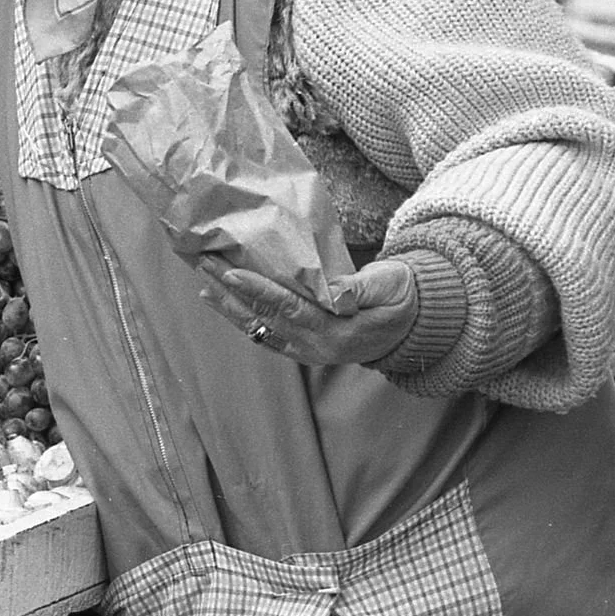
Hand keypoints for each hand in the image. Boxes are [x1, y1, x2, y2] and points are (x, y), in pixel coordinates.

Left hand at [197, 255, 417, 365]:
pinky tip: (221, 301)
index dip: (259, 290)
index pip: (290, 308)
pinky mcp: (302, 348)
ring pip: (260, 328)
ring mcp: (307, 351)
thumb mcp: (390, 286)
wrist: (411, 327)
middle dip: (233, 291)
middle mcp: (315, 347)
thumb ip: (361, 288)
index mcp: (337, 332)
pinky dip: (242, 318)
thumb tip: (336, 293)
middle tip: (205, 264)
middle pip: (266, 317)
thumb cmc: (400, 297)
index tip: (231, 271)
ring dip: (230, 306)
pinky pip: (265, 334)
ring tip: (203, 283)